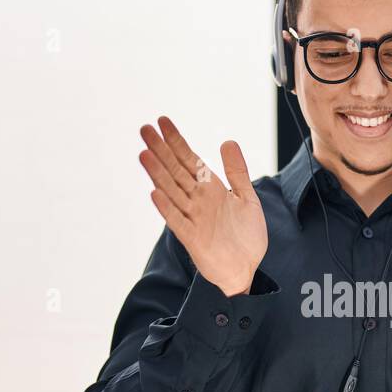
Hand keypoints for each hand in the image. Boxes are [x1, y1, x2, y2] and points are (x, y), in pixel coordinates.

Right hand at [139, 116, 267, 296]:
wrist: (247, 269)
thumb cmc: (245, 236)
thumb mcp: (247, 198)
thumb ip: (237, 171)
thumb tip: (227, 141)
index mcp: (211, 189)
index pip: (189, 160)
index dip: (176, 141)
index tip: (162, 121)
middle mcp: (198, 201)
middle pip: (175, 171)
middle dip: (161, 150)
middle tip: (144, 129)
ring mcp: (194, 219)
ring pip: (172, 192)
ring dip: (158, 174)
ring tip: (144, 155)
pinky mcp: (193, 239)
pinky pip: (178, 222)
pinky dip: (167, 208)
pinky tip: (155, 193)